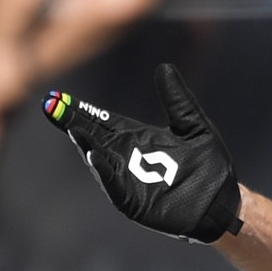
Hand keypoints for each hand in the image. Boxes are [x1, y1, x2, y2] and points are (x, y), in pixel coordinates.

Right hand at [41, 64, 241, 242]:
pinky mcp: (133, 201)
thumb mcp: (194, 126)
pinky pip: (114, 184)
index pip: (104, 120)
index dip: (82, 110)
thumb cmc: (209, 166)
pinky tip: (95, 155)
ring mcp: (127, 180)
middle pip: (94, 136)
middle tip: (50, 106)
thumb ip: (178, 100)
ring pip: (100, 159)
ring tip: (72, 127)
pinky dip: (104, 171)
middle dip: (72, 122)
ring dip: (86, 143)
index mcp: (139, 138)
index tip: (57, 98)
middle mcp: (127, 157)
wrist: (222, 203)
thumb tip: (164, 67)